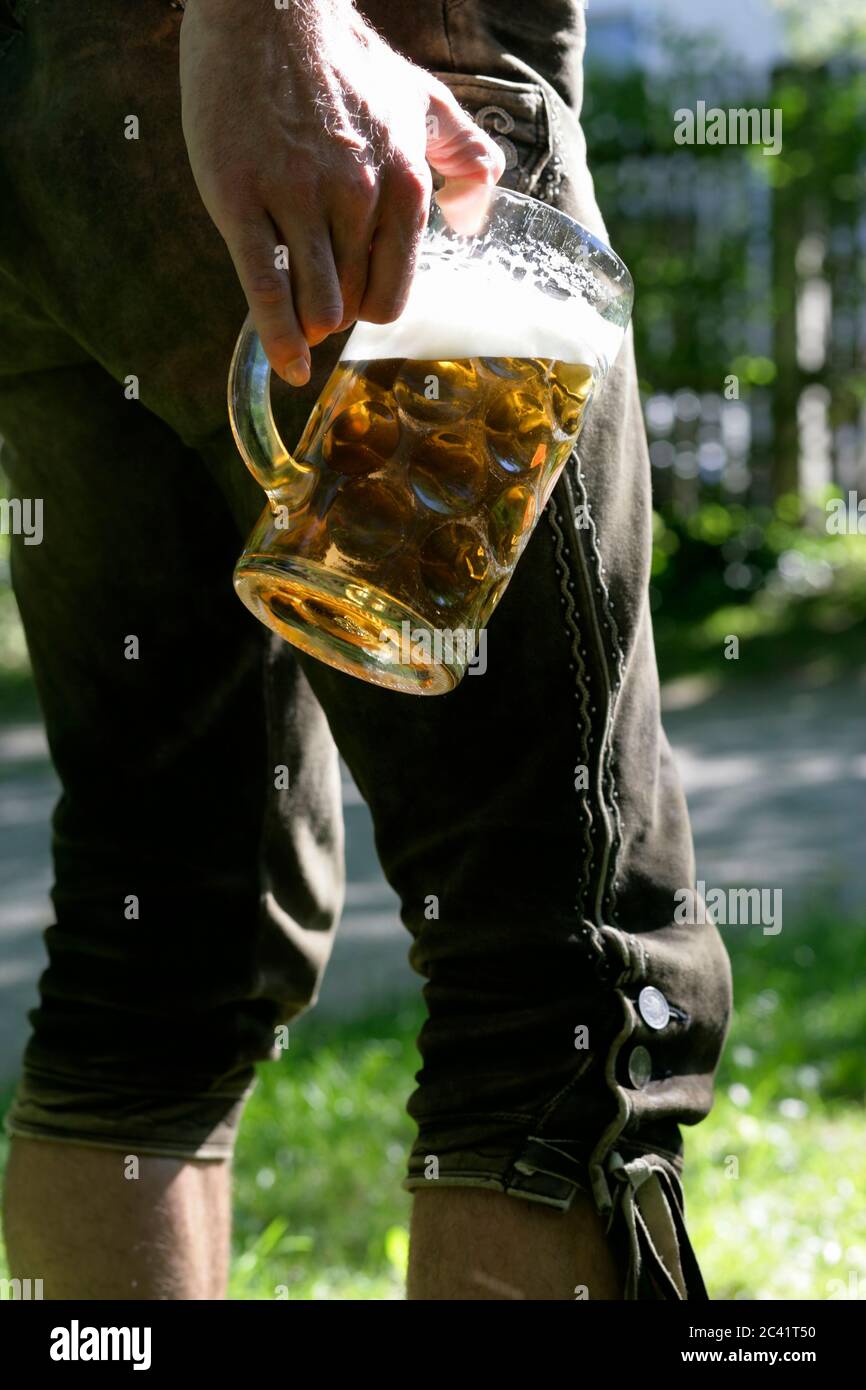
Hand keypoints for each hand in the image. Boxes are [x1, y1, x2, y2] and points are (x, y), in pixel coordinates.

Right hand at [180, 0, 505, 383]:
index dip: (373, 306)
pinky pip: (265, 288)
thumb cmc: (343, 59)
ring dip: (309, 323)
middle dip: (337, 313)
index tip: (357, 302)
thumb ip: (461, 152)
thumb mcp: (419, 98)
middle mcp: (358, 196)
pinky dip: (277, 338)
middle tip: (321, 300)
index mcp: (405, 181)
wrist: (267, 6)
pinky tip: (287, 367)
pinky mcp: (241, 198)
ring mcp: (298, 199)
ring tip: (299, 318)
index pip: (396, 290)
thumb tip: (480, 206)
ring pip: (316, 306)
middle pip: (352, 304)